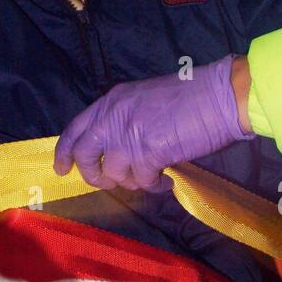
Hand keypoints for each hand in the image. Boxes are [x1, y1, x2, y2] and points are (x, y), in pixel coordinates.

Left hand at [54, 55, 252, 191]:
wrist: (220, 96)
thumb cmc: (189, 96)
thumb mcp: (144, 99)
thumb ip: (124, 119)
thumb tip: (113, 151)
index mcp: (112, 101)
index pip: (76, 128)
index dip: (65, 151)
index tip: (61, 169)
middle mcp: (115, 116)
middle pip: (86, 155)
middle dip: (94, 175)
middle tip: (109, 183)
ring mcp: (130, 134)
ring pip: (116, 174)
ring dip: (134, 181)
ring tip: (153, 175)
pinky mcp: (150, 152)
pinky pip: (143, 181)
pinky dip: (154, 186)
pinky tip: (167, 180)